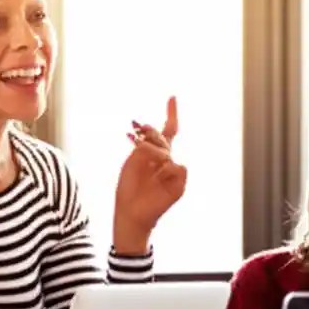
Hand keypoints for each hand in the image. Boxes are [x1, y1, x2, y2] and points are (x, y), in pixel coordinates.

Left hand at [113, 96, 187, 252]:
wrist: (130, 211)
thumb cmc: (128, 188)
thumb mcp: (133, 161)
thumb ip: (146, 145)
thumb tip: (158, 137)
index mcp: (154, 155)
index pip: (167, 131)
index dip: (171, 114)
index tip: (172, 97)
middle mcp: (166, 161)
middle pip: (165, 137)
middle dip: (151, 135)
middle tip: (136, 137)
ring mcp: (174, 172)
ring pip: (169, 151)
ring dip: (154, 152)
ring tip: (145, 161)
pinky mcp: (180, 184)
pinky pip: (178, 166)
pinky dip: (166, 168)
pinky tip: (158, 176)